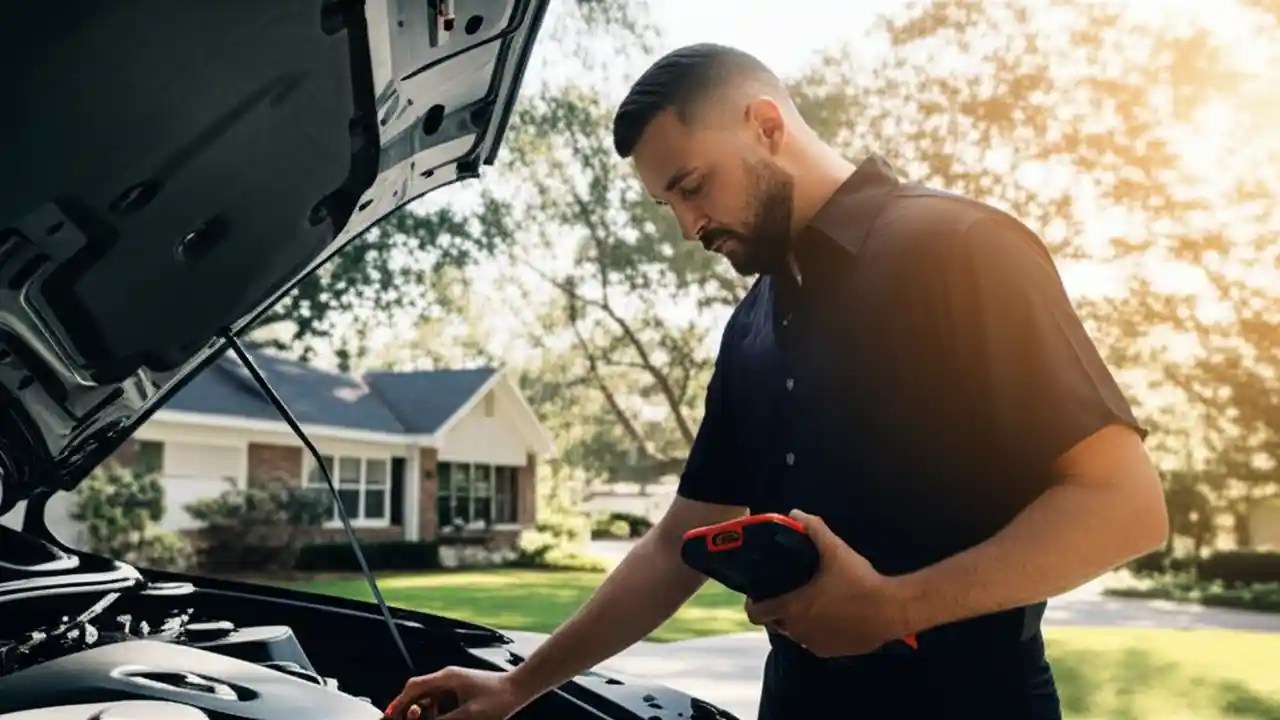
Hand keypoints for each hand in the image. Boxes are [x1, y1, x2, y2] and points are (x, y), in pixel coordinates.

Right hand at [384, 666, 527, 719]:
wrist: (519, 688)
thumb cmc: (498, 699)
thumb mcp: (468, 715)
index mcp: (446, 678)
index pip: (414, 687)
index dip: (399, 702)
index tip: (389, 715)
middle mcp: (447, 677)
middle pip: (417, 690)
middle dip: (408, 707)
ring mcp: (454, 681)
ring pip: (428, 695)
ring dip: (422, 710)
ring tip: (421, 719)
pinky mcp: (460, 688)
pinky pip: (439, 698)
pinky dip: (434, 709)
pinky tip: (439, 718)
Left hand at [744, 509, 912, 657]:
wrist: (892, 609)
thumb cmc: (859, 581)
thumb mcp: (835, 550)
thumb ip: (813, 529)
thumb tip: (795, 513)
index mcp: (792, 608)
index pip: (756, 613)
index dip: (754, 603)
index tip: (760, 592)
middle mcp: (799, 631)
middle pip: (775, 623)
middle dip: (777, 610)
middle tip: (787, 593)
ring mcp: (815, 645)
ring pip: (795, 634)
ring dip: (796, 622)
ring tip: (808, 603)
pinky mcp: (832, 652)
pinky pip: (814, 642)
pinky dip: (815, 632)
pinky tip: (828, 616)